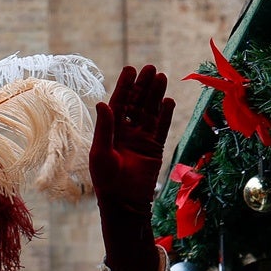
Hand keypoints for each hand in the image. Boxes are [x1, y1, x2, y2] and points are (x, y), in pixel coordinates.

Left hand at [89, 65, 174, 270]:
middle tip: (150, 68)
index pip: (118, 103)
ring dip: (155, 95)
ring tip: (161, 77)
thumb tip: (103, 102)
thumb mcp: (101, 152)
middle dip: (143, 86)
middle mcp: (125, 132)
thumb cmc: (106, 180)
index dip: (124, 87)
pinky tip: (169, 100)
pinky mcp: (155, 148)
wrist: (124, 202)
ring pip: (150, 112)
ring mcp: (141, 139)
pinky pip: (162, 127)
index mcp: (110, 131)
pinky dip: (165, 114)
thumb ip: (105, 127)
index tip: (131, 69)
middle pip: (136, 104)